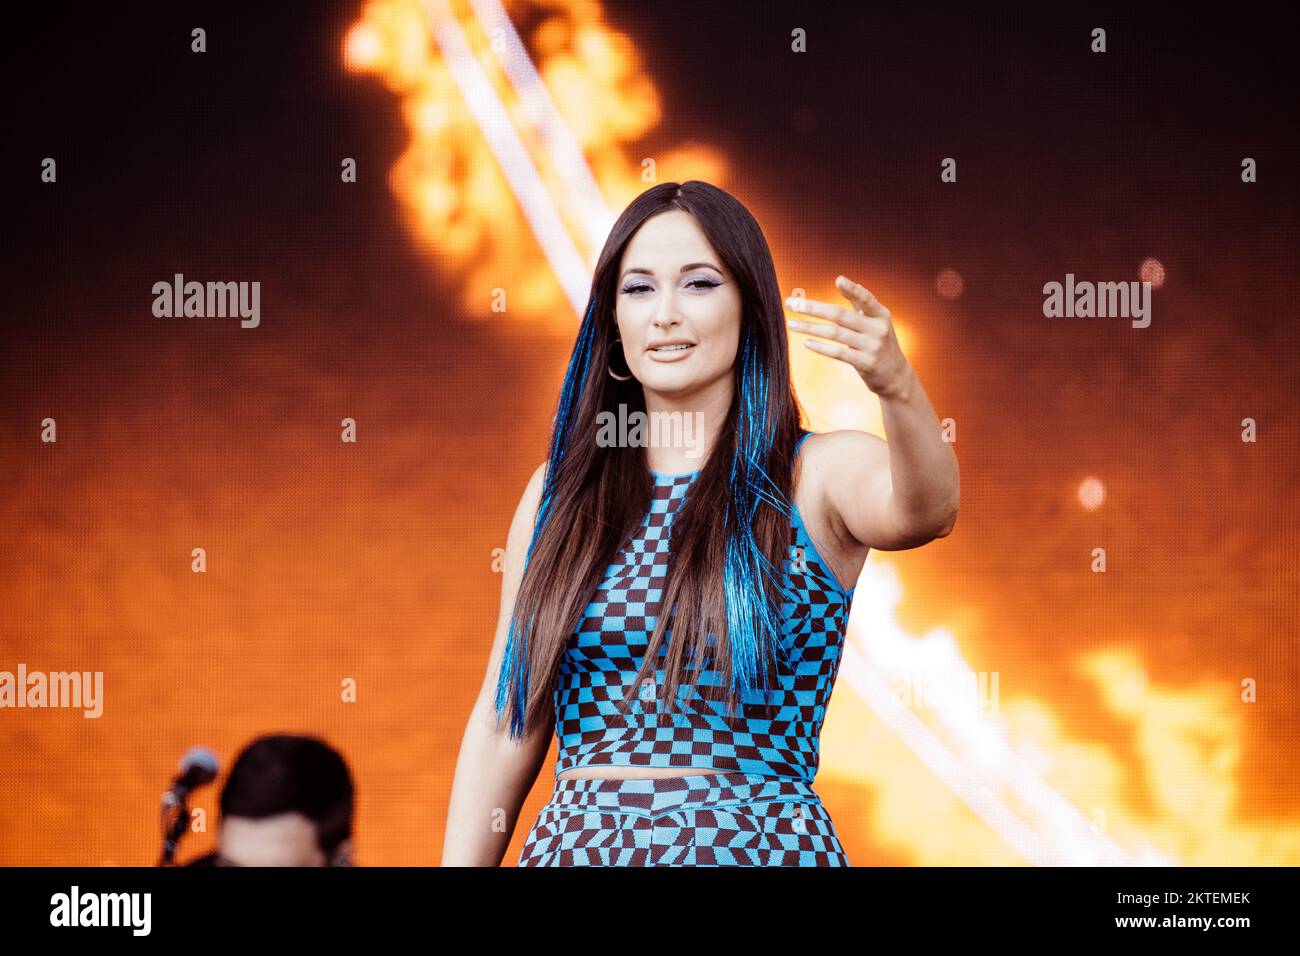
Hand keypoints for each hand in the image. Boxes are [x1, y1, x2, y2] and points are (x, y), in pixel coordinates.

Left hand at [785, 275, 914, 399]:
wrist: (896, 377)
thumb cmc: (881, 345)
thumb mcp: (878, 324)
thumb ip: (864, 306)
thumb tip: (853, 284)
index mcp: (881, 315)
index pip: (865, 299)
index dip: (852, 290)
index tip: (838, 280)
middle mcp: (878, 329)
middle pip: (840, 315)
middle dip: (813, 308)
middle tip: (791, 304)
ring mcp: (872, 347)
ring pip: (835, 334)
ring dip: (810, 328)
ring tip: (791, 324)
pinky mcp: (865, 364)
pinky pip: (838, 353)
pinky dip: (821, 347)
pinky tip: (806, 343)